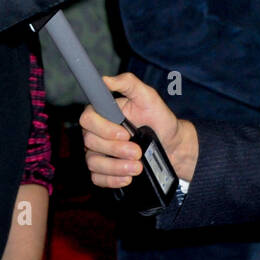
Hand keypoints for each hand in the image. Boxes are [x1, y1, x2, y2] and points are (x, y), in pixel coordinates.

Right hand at [81, 72, 198, 187]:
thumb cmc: (159, 119)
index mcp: (103, 113)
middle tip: (138, 152)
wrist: (172, 146)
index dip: (104, 128)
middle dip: (116, 150)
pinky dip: (112, 180)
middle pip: (90, 143)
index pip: (87, 119)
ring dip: (116, 167)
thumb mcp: (148, 97)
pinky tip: (128, 178)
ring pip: (93, 162)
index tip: (125, 134)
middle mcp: (96, 133)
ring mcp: (98, 152)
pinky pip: (97, 178)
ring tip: (137, 167)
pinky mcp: (103, 170)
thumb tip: (106, 79)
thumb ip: (128, 83)